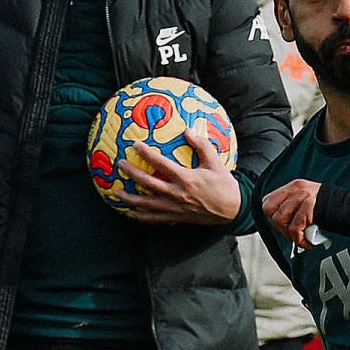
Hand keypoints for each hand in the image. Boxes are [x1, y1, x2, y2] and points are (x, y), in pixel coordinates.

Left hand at [117, 128, 238, 224]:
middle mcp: (177, 195)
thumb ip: (202, 145)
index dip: (147, 154)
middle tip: (120, 165)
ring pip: (147, 204)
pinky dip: (141, 217)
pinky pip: (155, 219)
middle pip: (148, 184)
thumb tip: (187, 130)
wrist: (233, 210)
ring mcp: (175, 209)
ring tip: (116, 192)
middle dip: (132, 173)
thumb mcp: (216, 163)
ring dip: (130, 199)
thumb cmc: (224, 185)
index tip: (135, 145)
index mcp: (186, 179)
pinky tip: (131, 213)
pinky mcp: (177, 218)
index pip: (161, 164)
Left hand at [262, 179, 321, 248]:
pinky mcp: (309, 207)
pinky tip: (309, 243)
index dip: (273, 216)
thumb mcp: (311, 202)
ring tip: (302, 238)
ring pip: (280, 220)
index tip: (284, 226)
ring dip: (289, 234)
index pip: (268, 200)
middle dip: (278, 226)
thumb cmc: (335, 211)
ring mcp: (303, 197)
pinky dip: (300, 240)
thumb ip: (295, 206)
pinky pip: (294, 229)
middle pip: (269, 210)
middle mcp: (297, 189)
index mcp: (296, 186)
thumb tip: (279, 222)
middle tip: (292, 234)